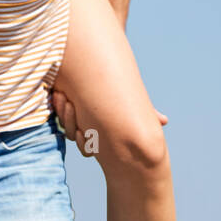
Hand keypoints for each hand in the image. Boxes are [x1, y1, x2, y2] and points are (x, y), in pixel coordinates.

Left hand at [51, 89, 167, 157]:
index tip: (84, 135)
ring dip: (62, 111)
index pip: (87, 147)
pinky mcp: (62, 106)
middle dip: (69, 121)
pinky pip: (56, 111)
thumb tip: (165, 121)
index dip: (84, 142)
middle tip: (69, 106)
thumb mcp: (134, 106)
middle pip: (72, 134)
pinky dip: (56, 105)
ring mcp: (71, 117)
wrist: (101, 74)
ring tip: (63, 97)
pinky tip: (57, 95)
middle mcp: (83, 128)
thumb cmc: (122, 97)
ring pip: (63, 122)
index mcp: (97, 134)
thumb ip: (147, 115)